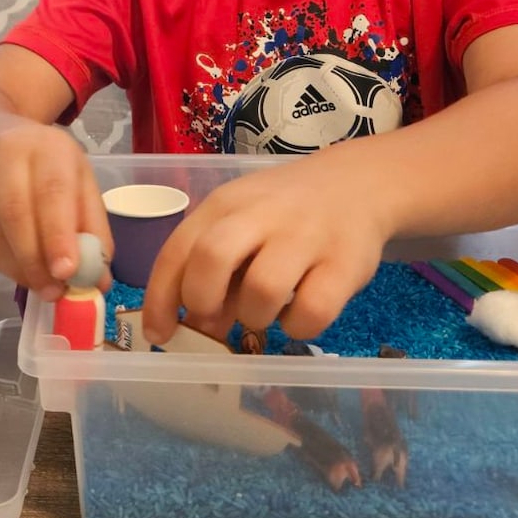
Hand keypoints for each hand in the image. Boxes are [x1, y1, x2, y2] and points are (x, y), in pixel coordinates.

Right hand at [0, 124, 111, 301]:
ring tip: (41, 287)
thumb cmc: (50, 169)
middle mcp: (5, 155)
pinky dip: (1, 265)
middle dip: (36, 260)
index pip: (51, 191)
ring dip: (18, 268)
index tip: (67, 272)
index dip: (58, 235)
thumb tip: (98, 280)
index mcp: (47, 148)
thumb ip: (93, 230)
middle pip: (15, 213)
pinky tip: (20, 272)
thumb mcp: (81, 185)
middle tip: (55, 291)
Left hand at [141, 156, 390, 344]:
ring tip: (265, 311)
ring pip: (262, 290)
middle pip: (212, 258)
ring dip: (254, 316)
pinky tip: (299, 313)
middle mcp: (261, 215)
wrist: (358, 184)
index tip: (159, 333)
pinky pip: (312, 311)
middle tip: (214, 319)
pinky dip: (298, 325)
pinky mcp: (344, 263)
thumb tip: (194, 327)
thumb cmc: (285, 213)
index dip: (160, 299)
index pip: (177, 251)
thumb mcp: (242, 225)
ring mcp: (305, 237)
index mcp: (225, 205)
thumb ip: (215, 270)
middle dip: (202, 300)